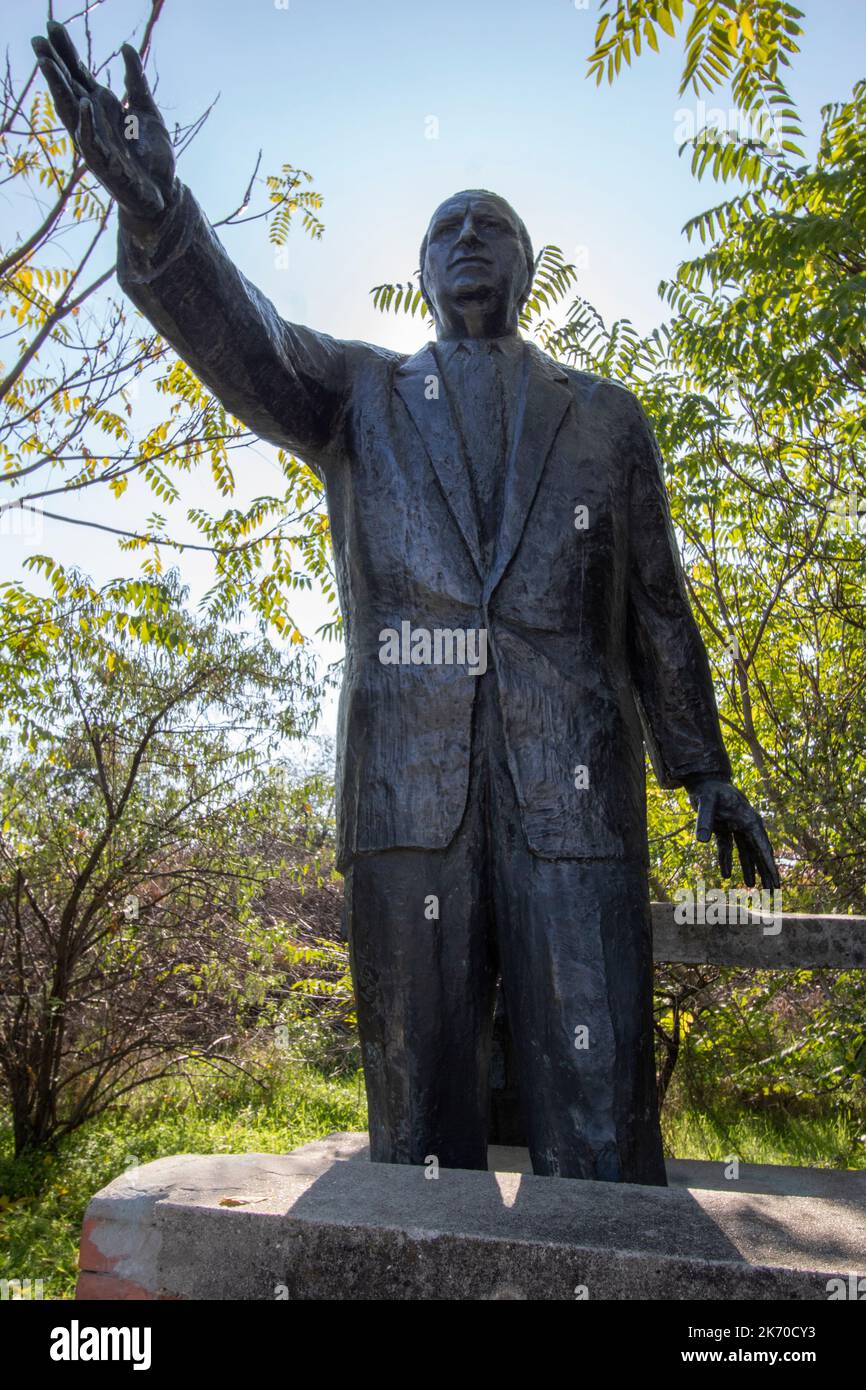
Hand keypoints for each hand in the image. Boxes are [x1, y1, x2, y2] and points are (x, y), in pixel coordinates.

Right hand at [31, 21, 175, 225]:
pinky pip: (92, 142)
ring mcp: (97, 142)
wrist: (165, 192)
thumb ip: (135, 80)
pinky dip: (88, 124)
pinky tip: (85, 103)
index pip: (78, 74)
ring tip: (48, 64)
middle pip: (69, 89)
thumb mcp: (147, 109)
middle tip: (38, 40)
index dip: (65, 51)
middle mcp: (94, 122)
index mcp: (102, 107)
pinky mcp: (105, 164)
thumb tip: (125, 47)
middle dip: (53, 65)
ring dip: (59, 90)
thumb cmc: (154, 156)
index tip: (51, 26)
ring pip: (72, 113)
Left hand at [686, 777, 779, 890]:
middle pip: (759, 851)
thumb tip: (701, 841)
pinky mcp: (724, 829)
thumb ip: (704, 820)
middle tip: (774, 891)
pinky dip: (726, 860)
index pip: (761, 846)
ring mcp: (736, 827)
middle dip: (766, 871)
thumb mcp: (705, 802)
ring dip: (750, 869)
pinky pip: (728, 848)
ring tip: (754, 887)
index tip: (776, 880)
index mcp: (748, 819)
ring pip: (746, 852)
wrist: (703, 780)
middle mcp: (746, 825)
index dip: (768, 864)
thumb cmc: (708, 789)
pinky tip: (726, 875)